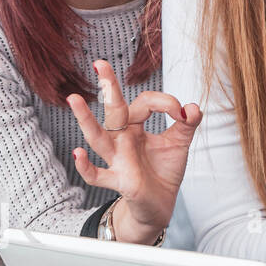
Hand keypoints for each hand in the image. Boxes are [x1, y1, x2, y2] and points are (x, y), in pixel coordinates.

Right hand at [67, 59, 202, 244]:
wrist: (161, 203)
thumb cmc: (164, 170)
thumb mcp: (179, 142)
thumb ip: (188, 123)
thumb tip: (192, 107)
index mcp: (136, 126)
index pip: (143, 103)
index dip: (163, 102)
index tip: (181, 111)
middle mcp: (122, 139)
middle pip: (113, 111)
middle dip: (108, 87)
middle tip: (100, 63)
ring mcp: (116, 159)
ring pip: (97, 137)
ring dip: (85, 120)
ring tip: (74, 99)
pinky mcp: (118, 180)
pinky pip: (95, 175)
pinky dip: (85, 167)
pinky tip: (78, 154)